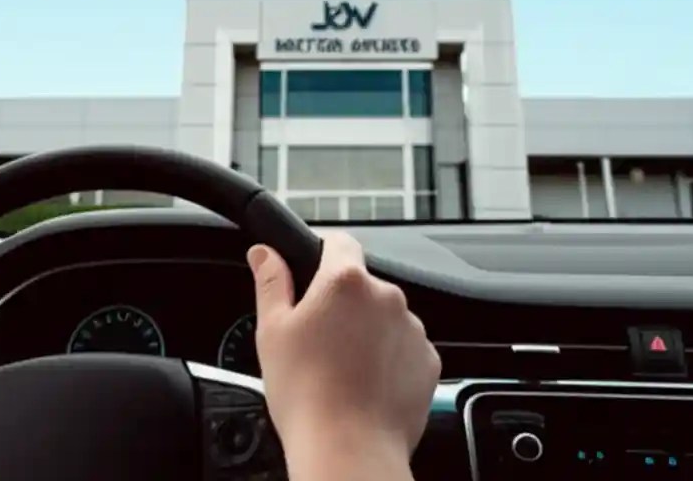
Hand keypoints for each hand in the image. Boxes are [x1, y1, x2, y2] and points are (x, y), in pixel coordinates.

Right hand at [248, 231, 439, 480]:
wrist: (348, 450)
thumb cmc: (306, 394)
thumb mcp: (272, 332)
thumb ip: (271, 283)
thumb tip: (265, 253)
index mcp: (345, 282)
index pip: (339, 242)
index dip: (323, 251)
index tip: (312, 270)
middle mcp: (387, 297)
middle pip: (361, 286)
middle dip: (341, 305)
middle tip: (316, 339)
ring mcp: (412, 329)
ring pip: (384, 318)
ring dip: (366, 332)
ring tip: (340, 369)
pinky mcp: (427, 361)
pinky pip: (404, 349)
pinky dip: (387, 360)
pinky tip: (364, 384)